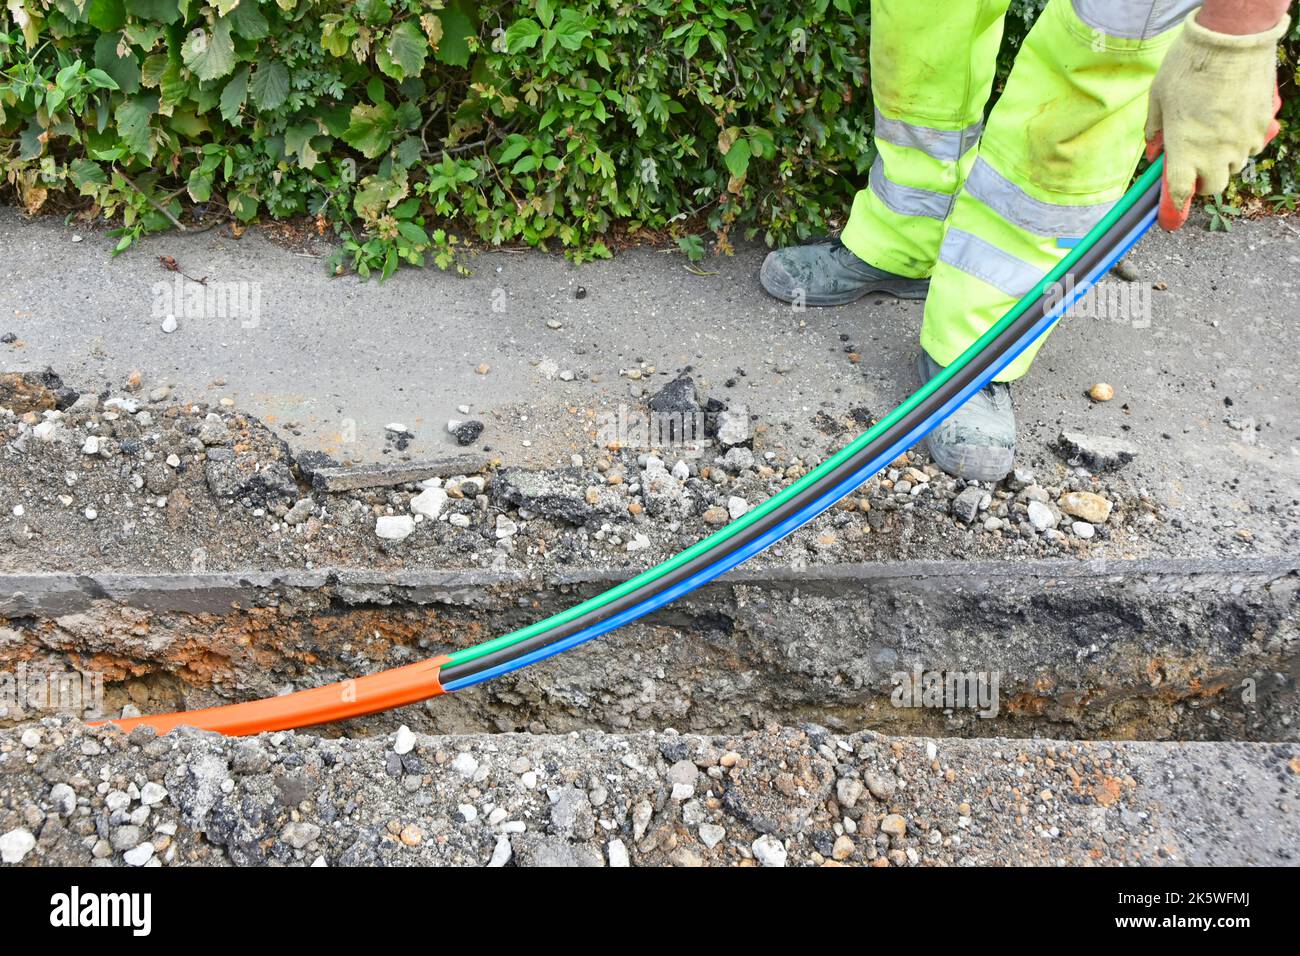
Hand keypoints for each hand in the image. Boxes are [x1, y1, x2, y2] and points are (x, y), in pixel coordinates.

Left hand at [1145, 12, 1288, 229]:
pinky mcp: (1262, 125)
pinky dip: (1241, 143)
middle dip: (1201, 182)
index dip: (1174, 205)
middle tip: (1193, 165)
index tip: (1170, 213)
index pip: (1180, 191)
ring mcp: (1242, 140)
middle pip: (1212, 187)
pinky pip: (1252, 146)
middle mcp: (1216, 151)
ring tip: (1212, 135)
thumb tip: (1153, 153)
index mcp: (1184, 148)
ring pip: (1234, 167)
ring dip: (1222, 161)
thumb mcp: (1158, 98)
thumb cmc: (1189, 66)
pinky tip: (1232, 122)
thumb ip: (1155, 130)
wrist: (1232, 39)